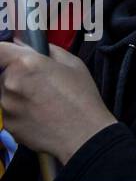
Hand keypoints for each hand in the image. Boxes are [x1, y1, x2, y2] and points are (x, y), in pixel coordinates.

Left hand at [0, 41, 116, 163]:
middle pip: (2, 73)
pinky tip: (38, 114)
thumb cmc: (82, 97)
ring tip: (40, 100)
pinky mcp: (5, 124)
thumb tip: (27, 46)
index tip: (10, 55)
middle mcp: (9, 83)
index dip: (4, 52)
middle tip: (37, 81)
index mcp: (26, 64)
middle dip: (15, 74)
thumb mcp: (72, 63)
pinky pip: (7, 110)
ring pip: (4, 92)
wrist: (82, 134)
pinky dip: (18, 110)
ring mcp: (5, 105)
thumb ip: (47, 51)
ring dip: (16, 92)